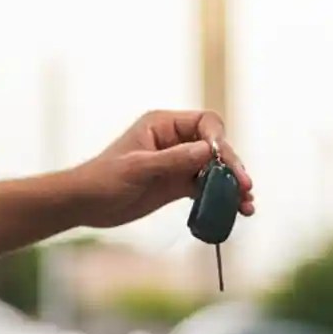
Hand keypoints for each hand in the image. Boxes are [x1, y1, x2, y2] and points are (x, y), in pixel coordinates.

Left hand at [70, 110, 254, 228]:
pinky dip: (220, 198)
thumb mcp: (137, 169)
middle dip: (232, 166)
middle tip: (246, 188)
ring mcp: (178, 162)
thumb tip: (209, 151)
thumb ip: (173, 160)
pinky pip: (206, 187)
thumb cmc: (103, 179)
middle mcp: (175, 140)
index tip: (224, 163)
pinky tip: (234, 210)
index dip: (219, 140)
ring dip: (231, 186)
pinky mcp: (177, 184)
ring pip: (215, 169)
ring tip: (247, 206)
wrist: (85, 204)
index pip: (205, 123)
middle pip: (216, 147)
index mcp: (163, 124)